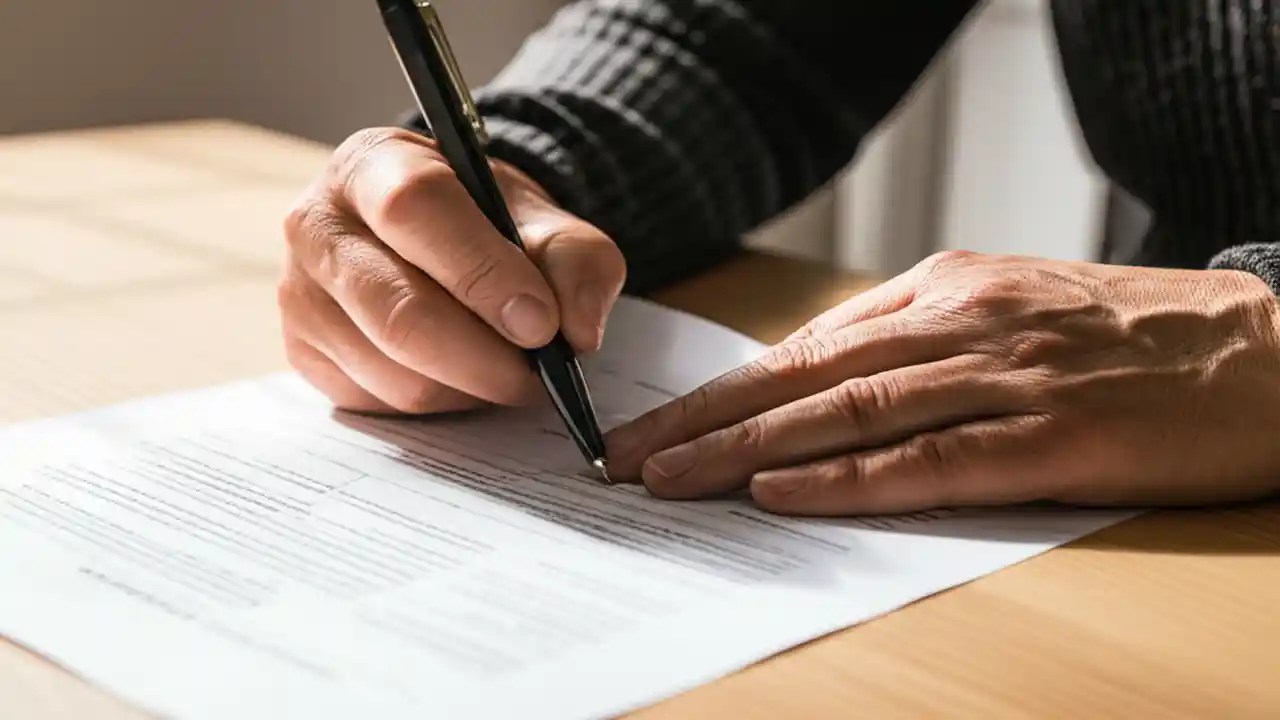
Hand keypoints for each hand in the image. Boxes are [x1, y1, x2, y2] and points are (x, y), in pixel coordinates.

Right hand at [279, 128, 624, 413]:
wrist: (438, 245)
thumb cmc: (485, 225)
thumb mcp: (541, 220)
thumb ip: (576, 259)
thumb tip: (576, 330)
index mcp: (374, 164)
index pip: (416, 208)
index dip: (483, 272)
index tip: (541, 324)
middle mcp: (318, 225)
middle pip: (399, 310)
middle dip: (484, 357)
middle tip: (538, 375)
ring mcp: (300, 294)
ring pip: (393, 369)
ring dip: (468, 386)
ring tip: (506, 369)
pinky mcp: (305, 354)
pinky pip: (379, 402)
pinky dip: (438, 402)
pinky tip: (462, 376)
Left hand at [607, 251, 1279, 515]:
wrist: (1266, 350)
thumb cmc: (1129, 335)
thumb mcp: (1008, 307)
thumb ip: (914, 339)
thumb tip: (815, 379)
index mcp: (945, 290)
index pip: (803, 347)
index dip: (721, 392)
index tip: (654, 425)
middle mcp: (961, 324)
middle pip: (803, 377)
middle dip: (704, 420)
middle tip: (627, 458)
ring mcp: (1006, 377)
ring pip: (849, 412)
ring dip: (748, 448)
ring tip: (674, 478)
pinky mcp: (1055, 435)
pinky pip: (931, 458)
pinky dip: (849, 476)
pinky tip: (783, 491)